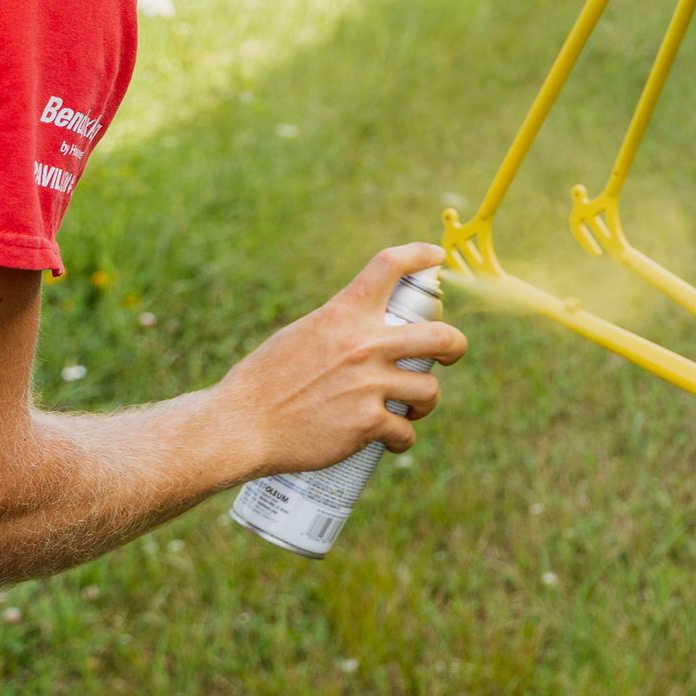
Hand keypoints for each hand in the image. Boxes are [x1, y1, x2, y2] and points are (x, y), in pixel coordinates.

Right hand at [213, 243, 468, 478]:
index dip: (420, 254)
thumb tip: (363, 328)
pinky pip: (405, 431)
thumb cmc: (263, 382)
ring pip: (429, 390)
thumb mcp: (301, 335)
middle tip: (451, 353)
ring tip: (413, 408)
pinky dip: (402, 439)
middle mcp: (363, 344)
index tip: (436, 257)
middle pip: (441, 337)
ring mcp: (368, 385)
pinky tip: (395, 441)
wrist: (240, 427)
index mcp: (343, 314)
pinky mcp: (367, 423)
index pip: (389, 266)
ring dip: (425, 402)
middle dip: (455, 346)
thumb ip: (338, 328)